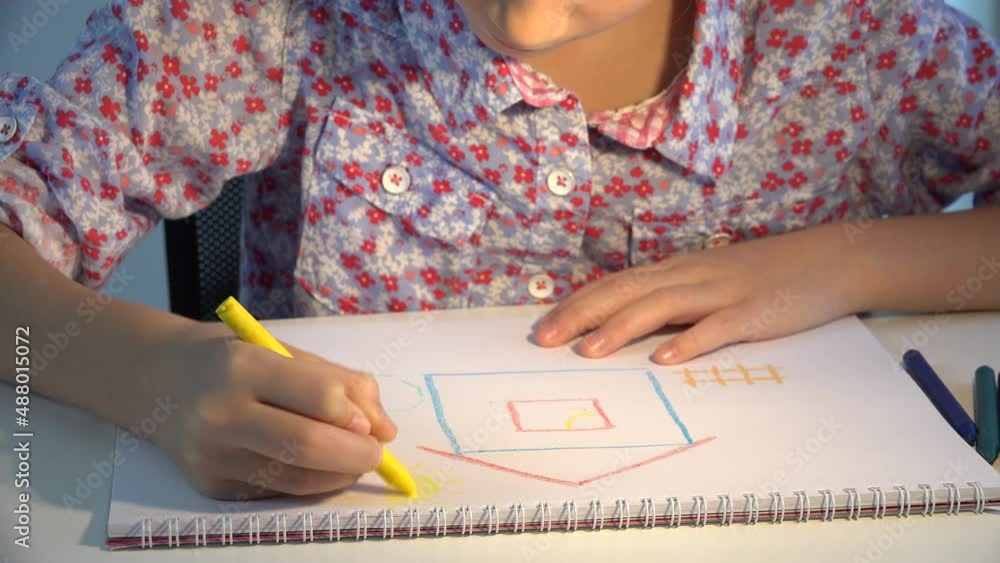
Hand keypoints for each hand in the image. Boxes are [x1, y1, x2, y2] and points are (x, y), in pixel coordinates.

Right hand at [146, 322, 396, 499]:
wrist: (158, 382)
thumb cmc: (232, 359)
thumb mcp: (283, 351)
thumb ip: (338, 383)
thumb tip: (385, 430)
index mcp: (243, 367)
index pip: (318, 397)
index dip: (356, 416)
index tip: (372, 423)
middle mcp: (221, 414)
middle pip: (307, 446)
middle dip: (357, 455)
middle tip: (376, 453)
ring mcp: (212, 456)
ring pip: (297, 478)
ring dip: (339, 474)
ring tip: (350, 458)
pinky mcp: (211, 486)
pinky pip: (278, 490)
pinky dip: (309, 481)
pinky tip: (314, 465)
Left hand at [533, 224, 866, 362]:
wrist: (829, 259)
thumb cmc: (764, 273)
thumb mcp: (710, 279)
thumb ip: (674, 298)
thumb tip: (629, 322)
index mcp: (678, 270)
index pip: (617, 284)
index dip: (578, 304)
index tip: (543, 327)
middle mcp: (691, 276)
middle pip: (627, 292)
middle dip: (582, 315)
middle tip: (544, 340)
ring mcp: (722, 293)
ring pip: (662, 306)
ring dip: (622, 328)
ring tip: (588, 351)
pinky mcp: (754, 313)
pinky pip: (717, 328)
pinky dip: (689, 342)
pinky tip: (665, 359)